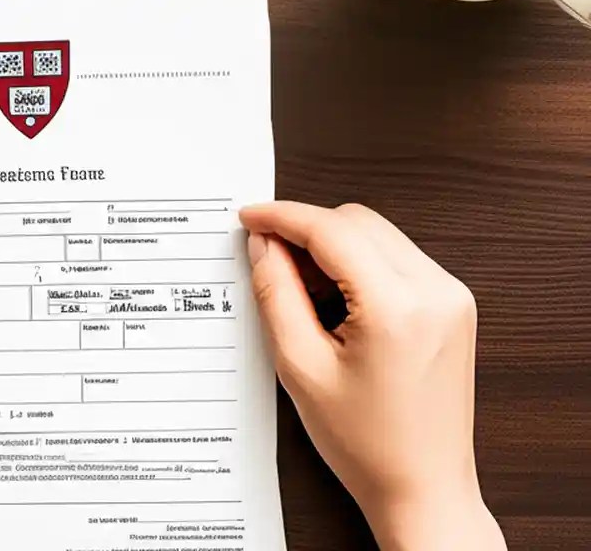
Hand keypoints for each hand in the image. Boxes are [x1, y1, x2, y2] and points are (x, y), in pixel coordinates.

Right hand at [240, 202, 504, 550]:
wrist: (423, 486)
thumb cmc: (368, 444)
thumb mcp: (301, 367)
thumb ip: (277, 294)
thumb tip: (264, 245)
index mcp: (398, 308)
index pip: (332, 230)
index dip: (283, 217)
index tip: (250, 217)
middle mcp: (435, 292)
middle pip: (357, 222)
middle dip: (307, 231)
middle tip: (269, 260)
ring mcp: (451, 296)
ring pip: (377, 234)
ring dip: (333, 246)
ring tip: (303, 291)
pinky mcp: (453, 304)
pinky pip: (398, 257)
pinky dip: (359, 263)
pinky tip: (336, 298)